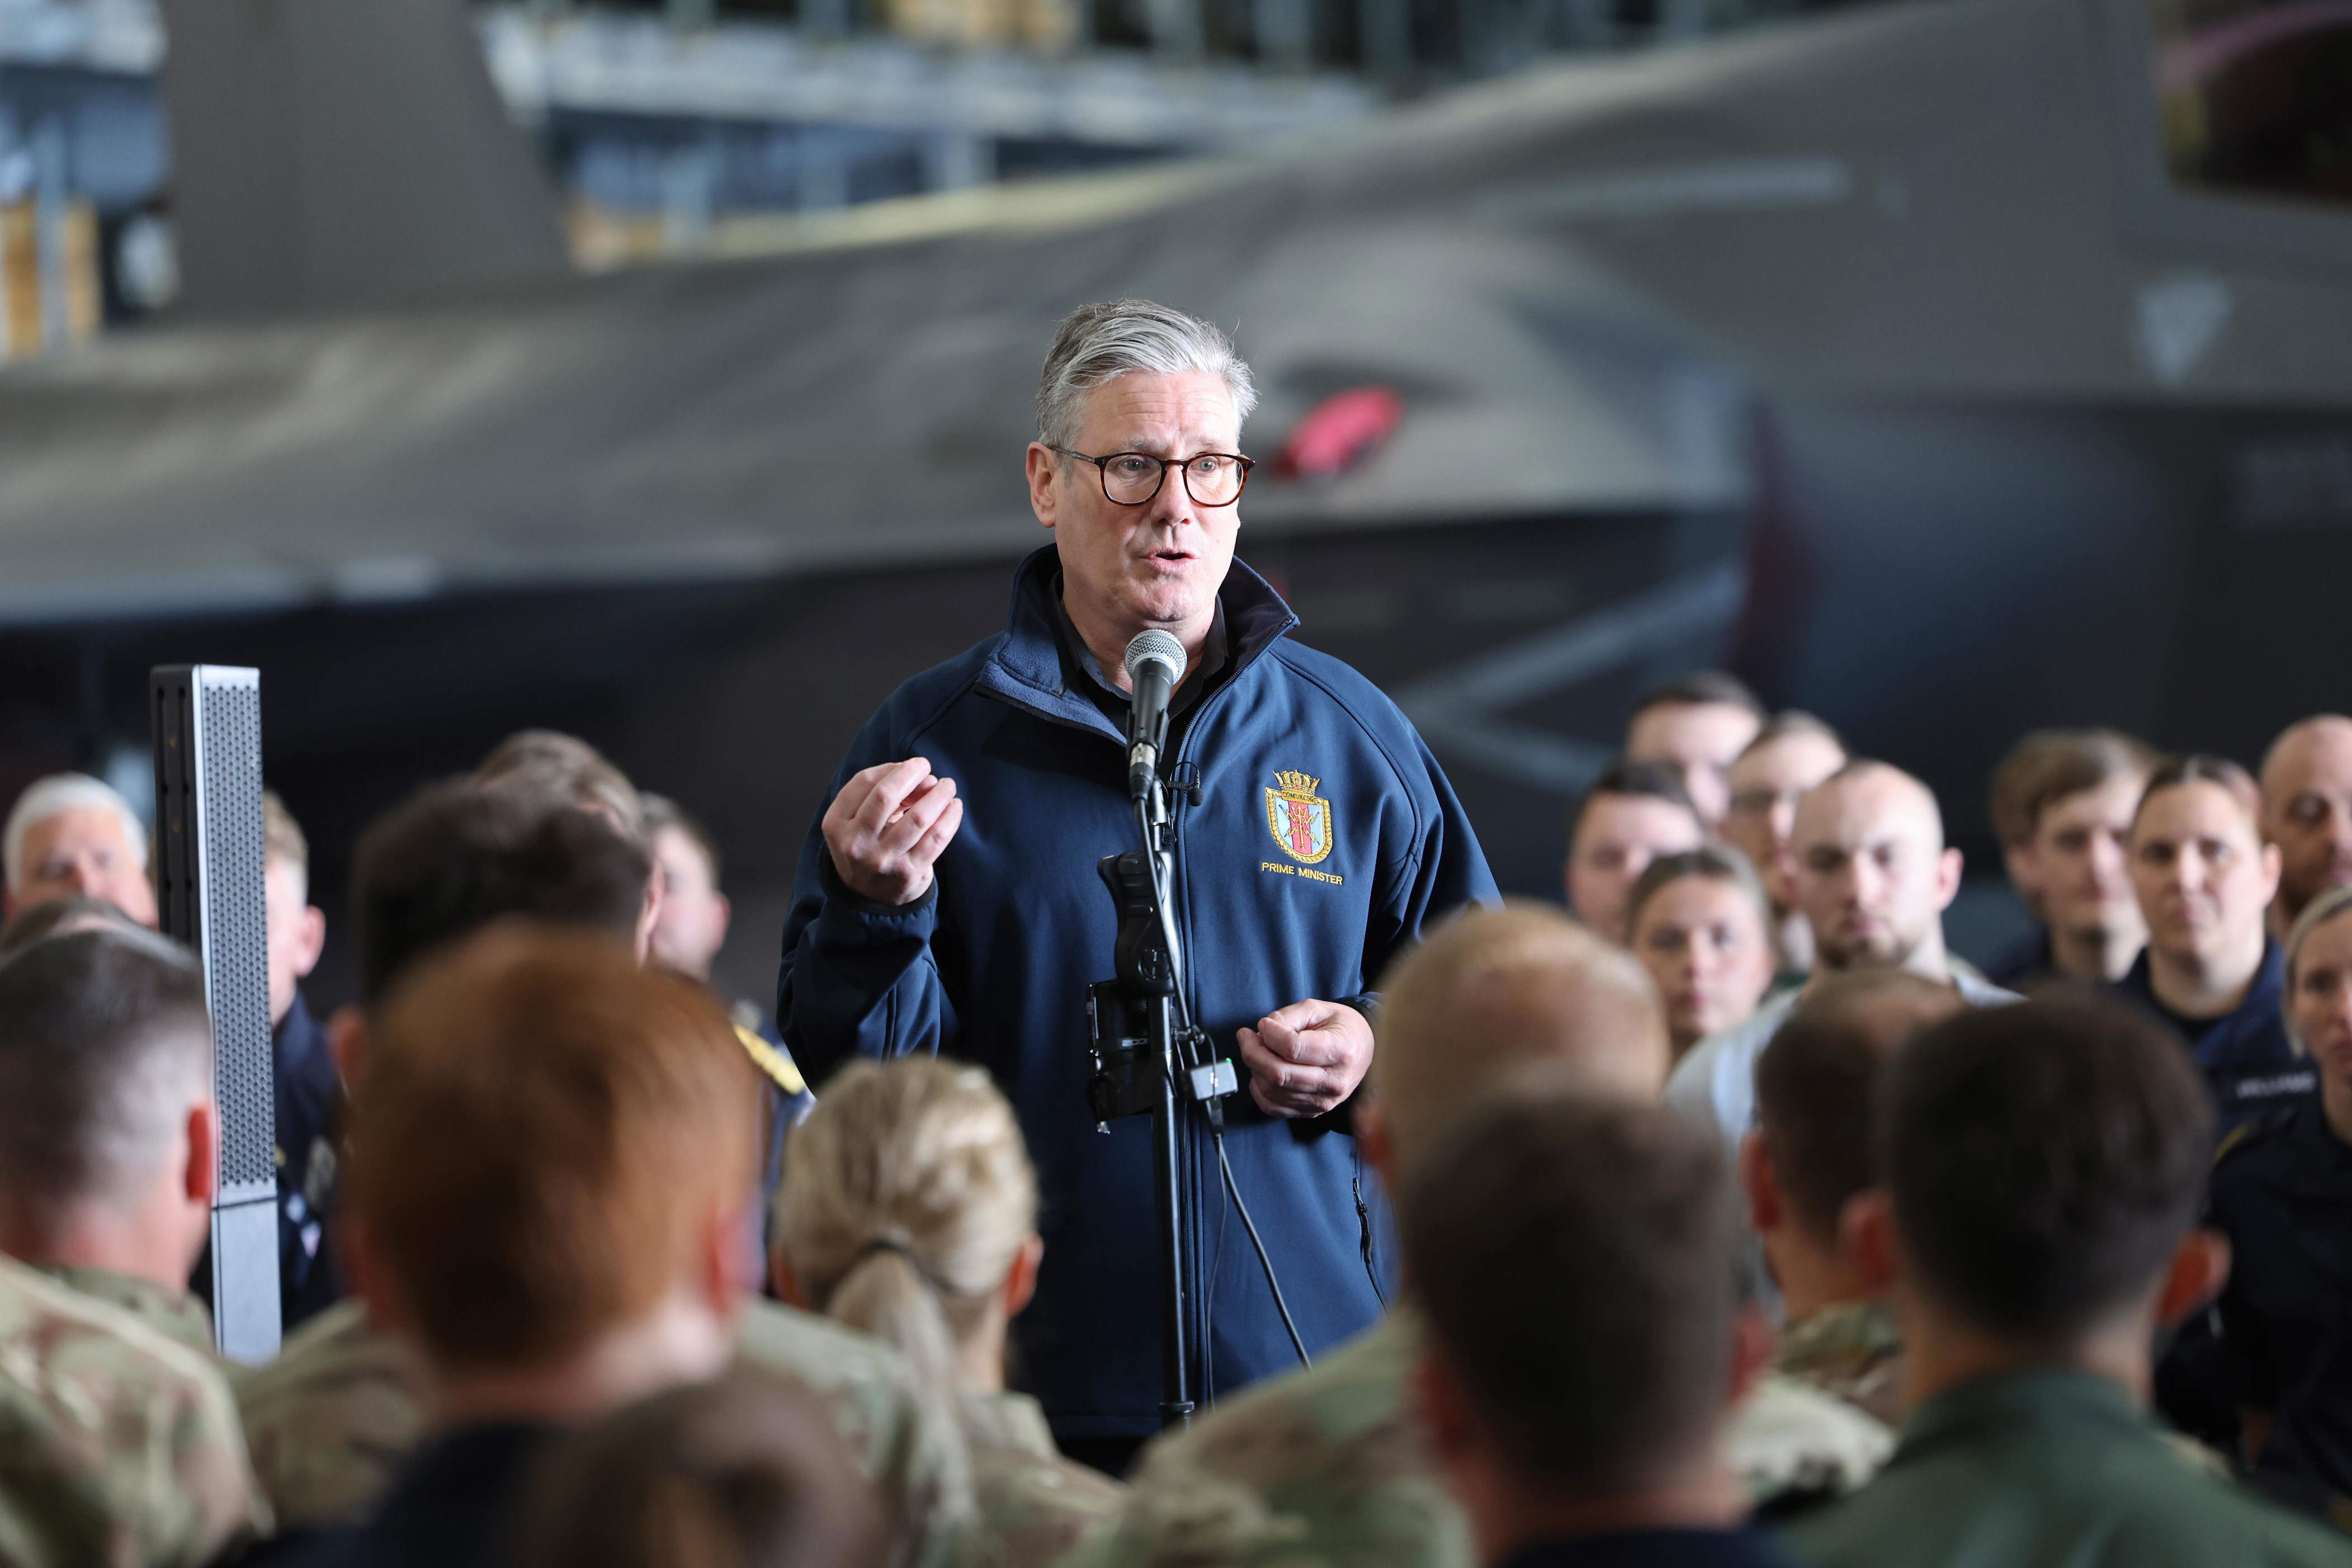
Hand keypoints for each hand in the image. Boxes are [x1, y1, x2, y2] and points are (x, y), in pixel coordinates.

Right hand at [822, 757, 962, 905]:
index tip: (911, 765)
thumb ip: (878, 794)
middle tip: (927, 767)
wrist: (868, 897)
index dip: (892, 768)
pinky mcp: (908, 873)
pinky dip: (950, 817)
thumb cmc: (865, 847)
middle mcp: (855, 843)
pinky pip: (936, 838)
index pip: (864, 783)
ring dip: (938, 795)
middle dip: (912, 775)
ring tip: (947, 786)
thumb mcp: (854, 821)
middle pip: (885, 797)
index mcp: (836, 824)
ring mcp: (882, 860)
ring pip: (918, 818)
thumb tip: (922, 776)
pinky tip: (954, 807)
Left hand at [1237, 999, 1372, 1118]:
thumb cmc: (1342, 1028)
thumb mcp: (1319, 1009)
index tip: (1264, 1024)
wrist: (1363, 1051)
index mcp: (1341, 1051)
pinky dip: (1258, 1089)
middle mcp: (1333, 1082)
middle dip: (1252, 1052)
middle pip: (1278, 1074)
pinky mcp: (1312, 1112)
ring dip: (1255, 1068)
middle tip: (1246, 1036)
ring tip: (1258, 1050)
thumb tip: (1263, 1030)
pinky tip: (1261, 1071)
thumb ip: (1289, 1016)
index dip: (1270, 1034)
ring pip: (1272, 1091)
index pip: (1293, 1048)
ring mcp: (1323, 1102)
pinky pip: (1273, 1107)